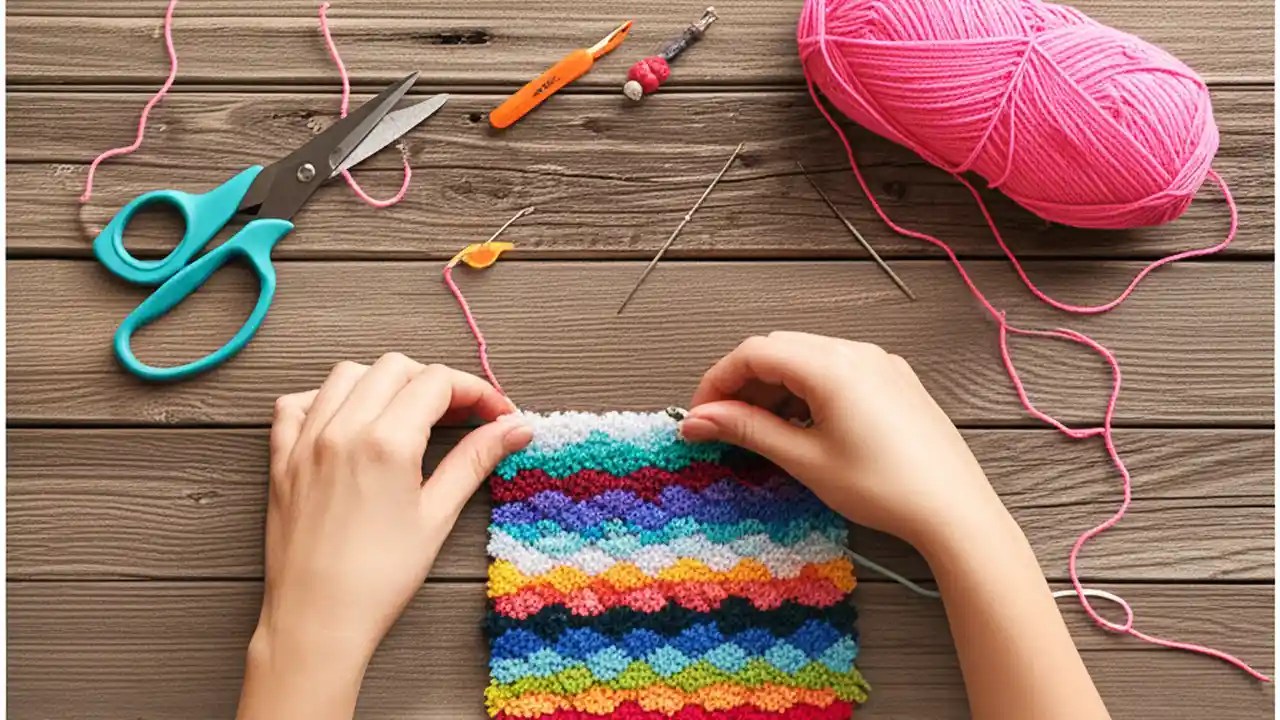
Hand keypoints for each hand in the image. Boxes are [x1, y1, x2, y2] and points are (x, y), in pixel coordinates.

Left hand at [238, 355, 531, 719]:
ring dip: (383, 381)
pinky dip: (325, 399)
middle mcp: (342, 429)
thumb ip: (475, 460)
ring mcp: (306, 441)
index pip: (438, 382)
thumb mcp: (438, 515)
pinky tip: (348, 422)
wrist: (317, 620)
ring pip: (347, 374)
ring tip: (407, 414)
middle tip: (460, 416)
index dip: (476, 391)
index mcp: (386, 441)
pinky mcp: (282, 459)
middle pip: (395, 367)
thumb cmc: (379, 578)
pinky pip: (296, 404)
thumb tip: (515, 427)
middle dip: (434, 382)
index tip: (496, 414)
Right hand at [679, 332, 1006, 553]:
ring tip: (759, 431)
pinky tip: (801, 426)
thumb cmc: (883, 488)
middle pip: (778, 349)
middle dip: (742, 384)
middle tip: (721, 426)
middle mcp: (856, 352)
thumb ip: (748, 431)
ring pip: (806, 358)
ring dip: (773, 387)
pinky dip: (806, 390)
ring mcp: (879, 363)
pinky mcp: (894, 380)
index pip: (752, 353)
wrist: (954, 509)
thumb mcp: (805, 460)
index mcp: (831, 366)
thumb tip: (699, 420)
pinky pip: (836, 369)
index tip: (698, 417)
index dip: (716, 382)